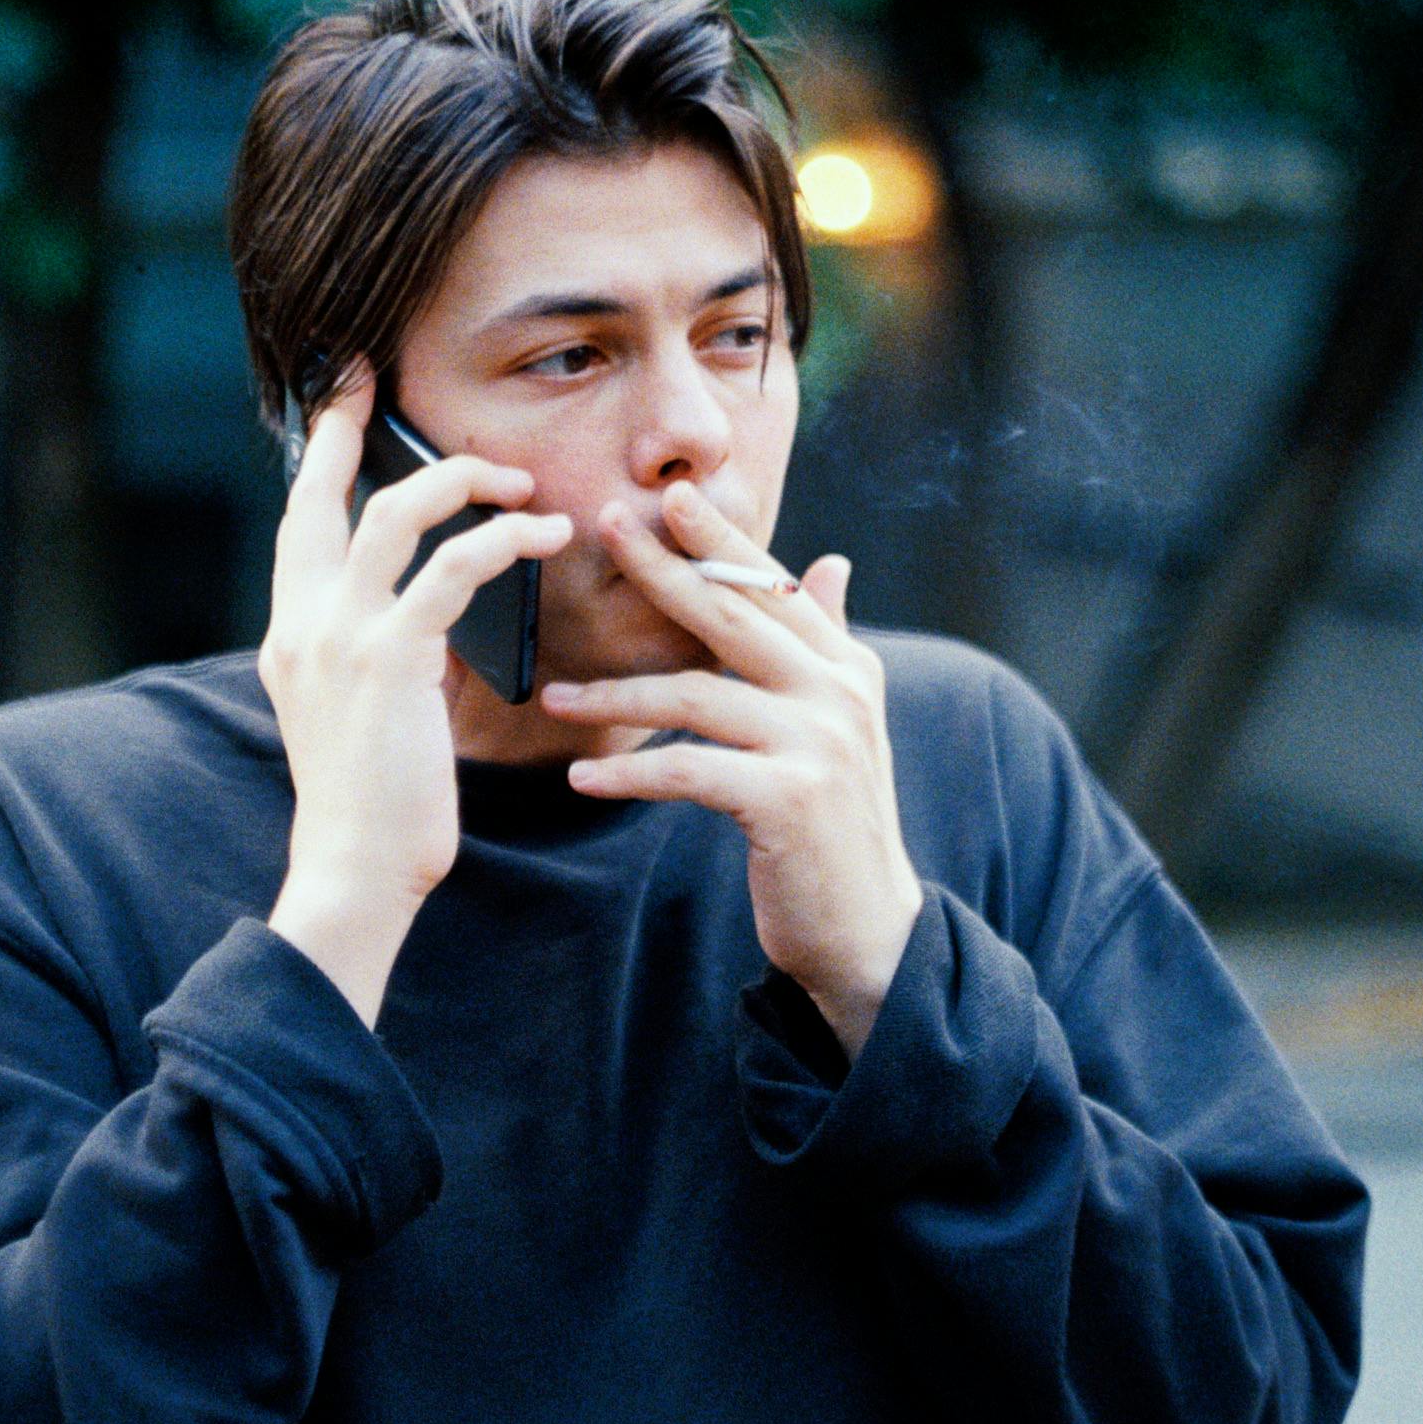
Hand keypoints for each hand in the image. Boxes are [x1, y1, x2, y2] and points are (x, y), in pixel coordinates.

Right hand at [259, 371, 571, 1026]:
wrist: (355, 871)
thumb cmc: (373, 809)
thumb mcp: (359, 717)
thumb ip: (382, 656)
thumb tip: (425, 620)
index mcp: (292, 635)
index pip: (301, 524)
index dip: (323, 457)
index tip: (345, 402)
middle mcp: (303, 623)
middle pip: (326, 496)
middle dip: (357, 430)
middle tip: (387, 383)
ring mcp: (342, 636)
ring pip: (398, 515)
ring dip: (467, 483)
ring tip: (523, 485)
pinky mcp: (393, 659)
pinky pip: (454, 569)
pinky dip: (504, 541)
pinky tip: (544, 538)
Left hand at [542, 482, 921, 1059]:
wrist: (867, 927)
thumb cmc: (834, 822)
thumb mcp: (840, 725)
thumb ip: (830, 640)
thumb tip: (830, 562)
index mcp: (846, 667)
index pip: (774, 586)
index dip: (720, 540)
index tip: (666, 497)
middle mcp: (838, 693)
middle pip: (733, 615)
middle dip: (662, 569)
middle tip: (603, 525)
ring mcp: (817, 743)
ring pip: (694, 695)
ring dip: (615, 695)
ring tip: (555, 698)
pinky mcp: (788, 799)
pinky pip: (687, 769)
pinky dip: (629, 772)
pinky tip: (584, 777)